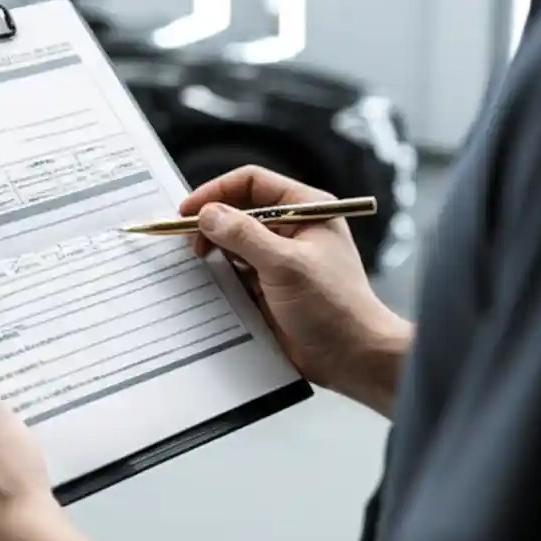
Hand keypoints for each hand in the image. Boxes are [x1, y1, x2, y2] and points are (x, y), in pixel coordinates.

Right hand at [180, 165, 411, 414]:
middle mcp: (293, 228)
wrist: (352, 358)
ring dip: (213, 248)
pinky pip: (236, 270)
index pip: (253, 183)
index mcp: (307, 209)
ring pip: (235, 240)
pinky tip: (208, 281)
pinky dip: (219, 273)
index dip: (218, 191)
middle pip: (240, 209)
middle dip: (212, 221)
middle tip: (188, 240)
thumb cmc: (334, 307)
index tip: (189, 210)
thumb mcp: (285, 265)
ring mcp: (281, 257)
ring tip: (196, 260)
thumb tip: (207, 214)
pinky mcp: (270, 284)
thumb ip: (244, 236)